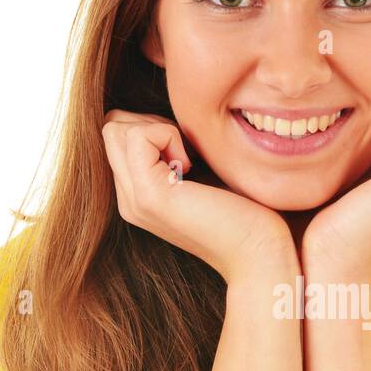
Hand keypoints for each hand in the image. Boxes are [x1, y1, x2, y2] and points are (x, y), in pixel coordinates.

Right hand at [102, 110, 296, 281]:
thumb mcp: (202, 174)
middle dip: (150, 122)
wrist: (260, 253)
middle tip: (187, 152)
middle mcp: (129, 200)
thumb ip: (175, 152)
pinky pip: (136, 136)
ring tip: (188, 161)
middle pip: (110, 128)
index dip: (150, 126)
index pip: (116, 135)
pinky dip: (166, 135)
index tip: (187, 149)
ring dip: (157, 128)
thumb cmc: (246, 211)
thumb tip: (166, 117)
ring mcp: (135, 201)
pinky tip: (191, 166)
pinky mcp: (150, 196)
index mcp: (138, 196)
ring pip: (115, 128)